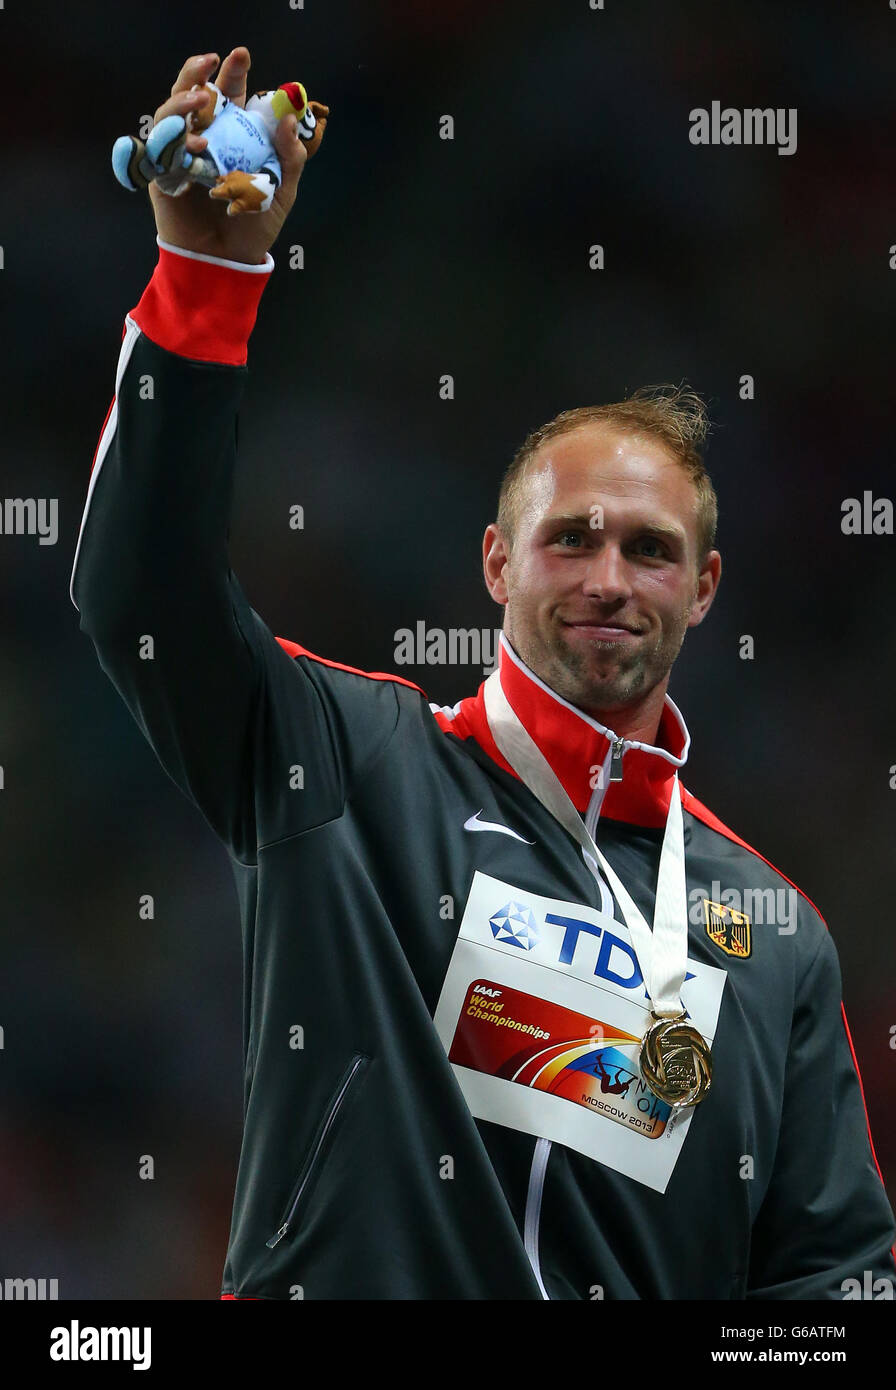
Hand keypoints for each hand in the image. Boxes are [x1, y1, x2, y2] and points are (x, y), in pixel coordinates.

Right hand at [148, 48, 314, 264]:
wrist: (230, 264)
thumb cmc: (254, 227)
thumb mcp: (283, 191)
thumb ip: (290, 157)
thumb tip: (288, 119)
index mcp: (232, 136)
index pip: (229, 96)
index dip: (233, 73)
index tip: (241, 55)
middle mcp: (204, 140)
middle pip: (194, 96)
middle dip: (199, 73)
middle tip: (211, 62)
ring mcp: (180, 156)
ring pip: (170, 115)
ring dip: (183, 101)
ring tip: (202, 99)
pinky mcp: (163, 177)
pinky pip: (162, 151)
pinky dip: (175, 142)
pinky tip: (194, 144)